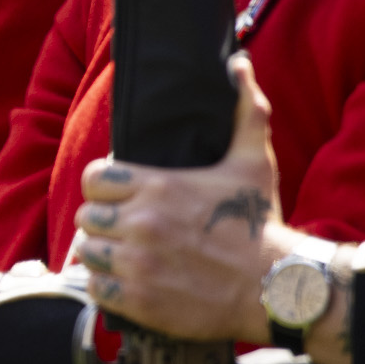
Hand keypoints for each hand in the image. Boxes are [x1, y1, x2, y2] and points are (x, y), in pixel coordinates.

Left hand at [73, 61, 297, 349]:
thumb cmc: (260, 223)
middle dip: (103, 220)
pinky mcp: (138, 299)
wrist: (278, 286)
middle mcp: (141, 222)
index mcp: (158, 187)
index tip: (119, 195)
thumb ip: (244, 111)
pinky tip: (129, 282)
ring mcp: (137, 263)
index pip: (94, 179)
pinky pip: (96, 288)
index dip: (103, 187)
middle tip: (125, 228)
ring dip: (103, 253)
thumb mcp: (253, 162)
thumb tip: (239, 64)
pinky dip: (107, 286)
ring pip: (87, 251)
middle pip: (87, 216)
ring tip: (126, 254)